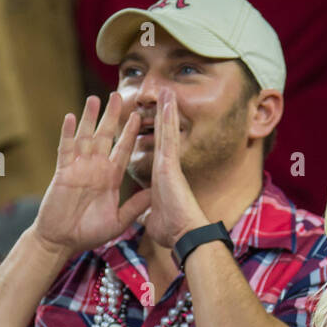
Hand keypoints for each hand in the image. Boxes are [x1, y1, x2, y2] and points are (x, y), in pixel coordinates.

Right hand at [29, 93, 152, 257]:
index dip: (130, 134)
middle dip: (111, 117)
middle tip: (118, 96)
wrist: (63, 241)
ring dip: (90, 118)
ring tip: (95, 98)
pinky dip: (68, 133)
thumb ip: (135, 206)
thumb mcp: (118, 221)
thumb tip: (155, 193)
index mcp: (110, 178)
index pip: (123, 150)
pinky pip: (66, 149)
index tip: (139, 117)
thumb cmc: (89, 233)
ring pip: (85, 137)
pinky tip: (72, 117)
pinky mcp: (63, 172)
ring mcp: (78, 168)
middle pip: (105, 137)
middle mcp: (95, 168)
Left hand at [142, 87, 209, 249]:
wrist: (184, 236)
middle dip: (162, 116)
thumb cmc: (172, 231)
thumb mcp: (152, 220)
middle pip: (163, 136)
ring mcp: (169, 164)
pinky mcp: (170, 164)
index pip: (156, 150)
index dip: (155, 134)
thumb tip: (142, 216)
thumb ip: (146, 213)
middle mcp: (165, 167)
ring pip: (167, 132)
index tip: (151, 121)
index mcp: (160, 178)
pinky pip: (168, 137)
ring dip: (167, 111)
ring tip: (166, 90)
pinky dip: (168, 119)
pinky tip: (168, 102)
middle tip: (163, 94)